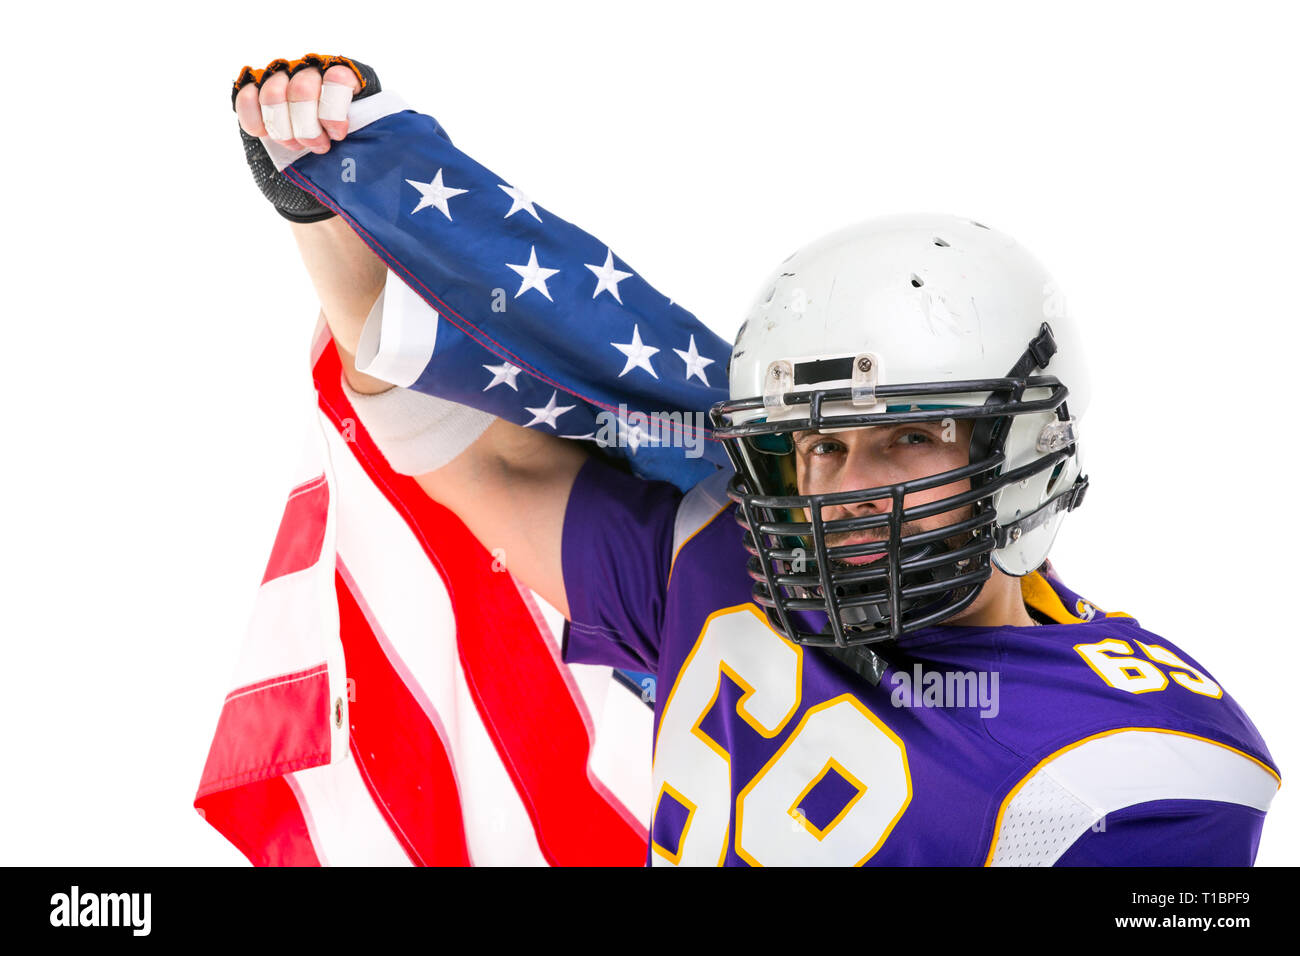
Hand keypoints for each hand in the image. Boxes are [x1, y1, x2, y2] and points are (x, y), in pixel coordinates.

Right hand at [230, 54, 379, 221]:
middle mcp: (314, 73)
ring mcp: (284, 80)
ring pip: (274, 91)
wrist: (320, 176)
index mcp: (346, 79)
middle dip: (307, 126)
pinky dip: (254, 119)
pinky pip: (248, 96)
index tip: (338, 135)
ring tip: (294, 148)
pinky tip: (264, 136)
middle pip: (302, 87)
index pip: (336, 78)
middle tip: (317, 149)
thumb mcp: (368, 146)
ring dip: (282, 127)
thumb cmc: (348, 158)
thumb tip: (396, 141)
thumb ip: (374, 134)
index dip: (333, 109)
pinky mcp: (258, 94)